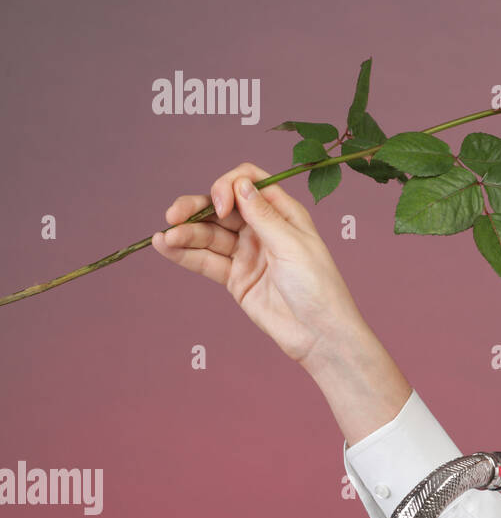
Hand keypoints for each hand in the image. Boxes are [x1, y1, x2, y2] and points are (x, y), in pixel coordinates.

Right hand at [151, 162, 367, 369]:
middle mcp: (263, 229)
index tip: (222, 207)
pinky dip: (184, 253)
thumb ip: (262, 216)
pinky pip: (205, 260)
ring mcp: (247, 253)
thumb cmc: (318, 287)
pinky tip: (164, 245)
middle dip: (196, 208)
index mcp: (284, 214)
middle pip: (222, 207)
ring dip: (185, 233)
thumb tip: (240, 183)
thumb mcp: (292, 246)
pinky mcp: (235, 277)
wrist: (319, 334)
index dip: (228, 187)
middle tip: (173, 216)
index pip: (248, 184)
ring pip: (209, 234)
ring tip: (166, 236)